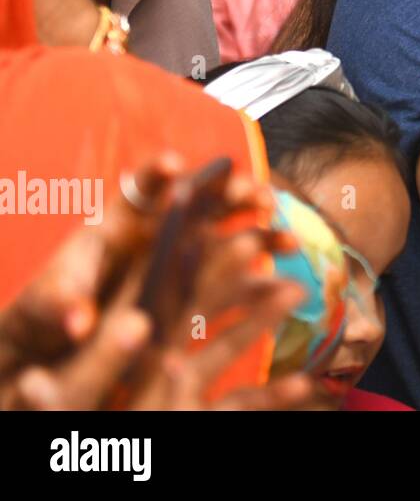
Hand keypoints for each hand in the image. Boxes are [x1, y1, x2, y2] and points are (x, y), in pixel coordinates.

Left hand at [0, 155, 314, 409]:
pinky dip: (261, 264)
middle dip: (228, 191)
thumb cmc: (48, 312)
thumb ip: (60, 306)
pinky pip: (236, 266)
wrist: (57, 340)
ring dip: (257, 223)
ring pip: (227, 226)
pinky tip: (288, 268)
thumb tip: (79, 320)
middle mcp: (156, 229)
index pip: (139, 187)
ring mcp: (180, 251)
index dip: (157, 172)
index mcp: (118, 223)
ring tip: (284, 231)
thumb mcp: (45, 307)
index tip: (173, 164)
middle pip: (199, 198)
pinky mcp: (196, 280)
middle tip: (252, 193)